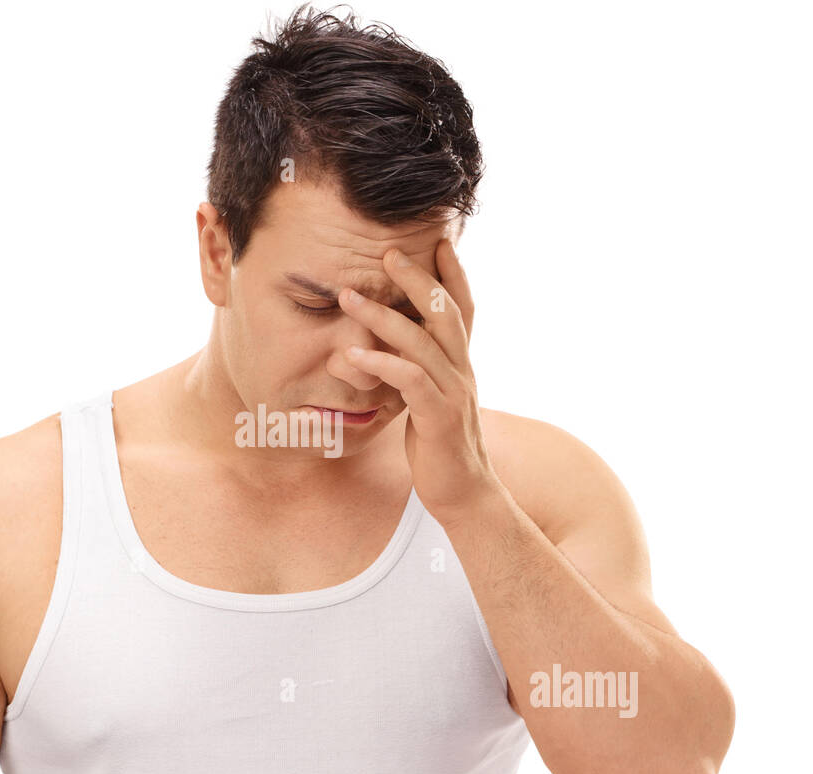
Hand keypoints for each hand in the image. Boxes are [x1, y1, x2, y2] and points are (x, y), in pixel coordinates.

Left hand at [341, 238, 506, 528]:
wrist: (464, 495)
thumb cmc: (439, 446)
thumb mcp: (427, 399)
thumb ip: (415, 370)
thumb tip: (389, 347)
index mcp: (459, 363)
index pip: (461, 308)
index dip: (452, 273)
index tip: (437, 239)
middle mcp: (462, 371)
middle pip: (444, 311)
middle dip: (416, 278)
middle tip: (386, 251)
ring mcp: (454, 393)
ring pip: (422, 341)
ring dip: (382, 315)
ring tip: (348, 297)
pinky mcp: (439, 418)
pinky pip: (411, 382)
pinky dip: (381, 364)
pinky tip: (352, 355)